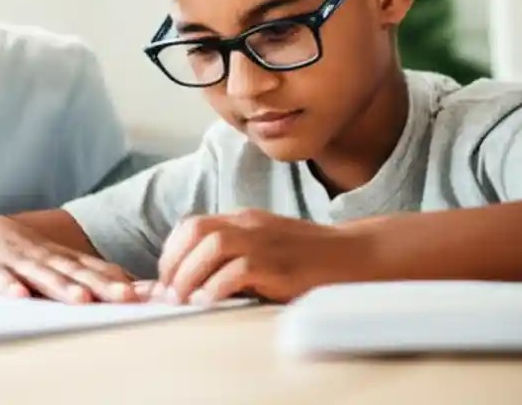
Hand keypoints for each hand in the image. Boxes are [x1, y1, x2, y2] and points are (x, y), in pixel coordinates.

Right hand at [0, 214, 137, 303]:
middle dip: (102, 285)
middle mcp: (45, 258)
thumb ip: (91, 272)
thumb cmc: (24, 251)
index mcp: (63, 258)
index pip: (97, 269)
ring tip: (82, 300)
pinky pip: (1, 279)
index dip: (122, 282)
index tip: (150, 295)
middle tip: (128, 298)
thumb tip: (135, 287)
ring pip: (43, 276)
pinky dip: (10, 287)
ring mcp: (18, 262)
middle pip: (77, 273)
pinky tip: (20, 297)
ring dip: (62, 287)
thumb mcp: (58, 259)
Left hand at [154, 209, 374, 304]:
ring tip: (182, 300)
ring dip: (189, 274)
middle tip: (169, 293)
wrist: (355, 255)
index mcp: (244, 220)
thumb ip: (235, 254)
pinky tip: (207, 302)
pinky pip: (238, 270)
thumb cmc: (309, 258)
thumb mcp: (266, 245)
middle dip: (174, 263)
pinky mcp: (279, 266)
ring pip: (212, 245)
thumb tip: (196, 281)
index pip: (193, 224)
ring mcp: (265, 243)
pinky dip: (216, 286)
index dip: (172, 251)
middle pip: (196, 231)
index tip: (166, 278)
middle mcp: (250, 225)